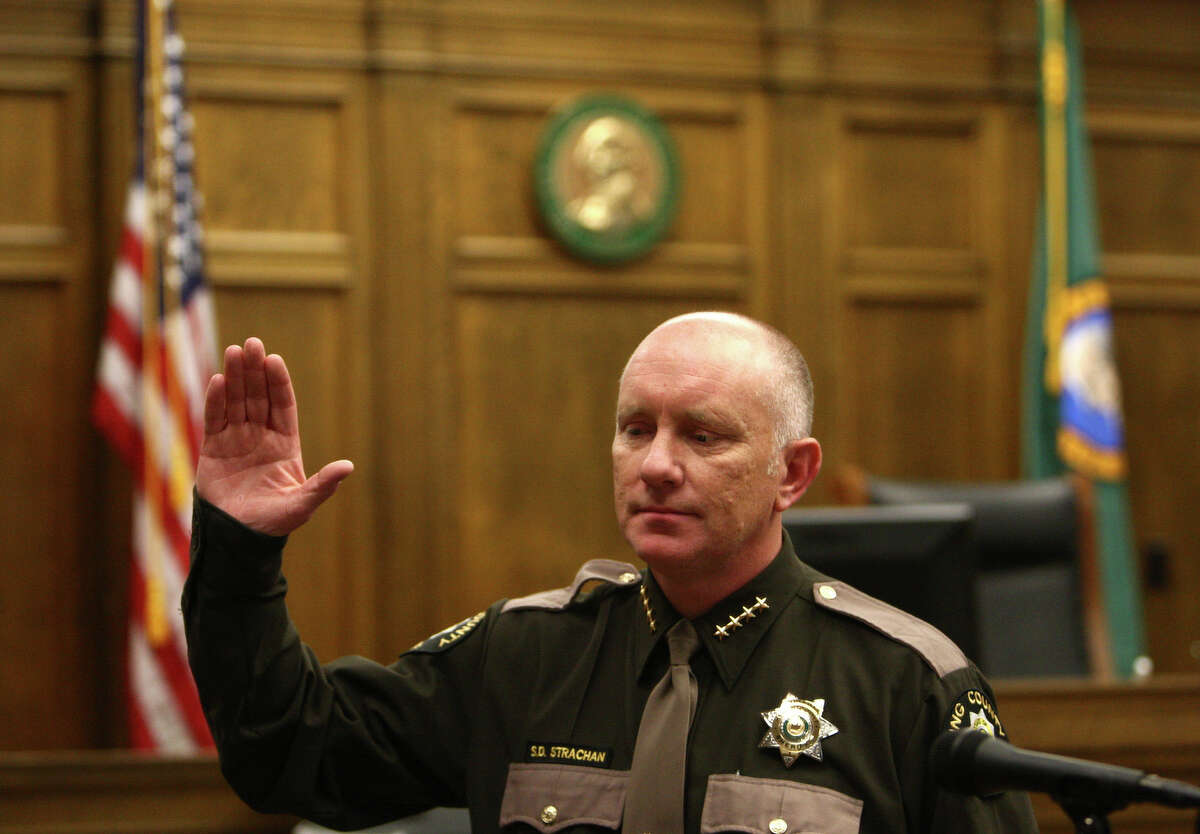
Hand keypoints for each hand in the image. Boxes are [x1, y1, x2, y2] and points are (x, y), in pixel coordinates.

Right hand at [196, 337, 352, 535]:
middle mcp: (260, 437)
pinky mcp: (213, 450)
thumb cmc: (273, 523)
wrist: (238, 539)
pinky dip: (215, 400)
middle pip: (257, 397)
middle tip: (252, 344)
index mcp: (285, 445)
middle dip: (255, 371)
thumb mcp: (302, 503)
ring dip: (235, 377)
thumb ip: (323, 485)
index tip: (274, 360)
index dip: (278, 383)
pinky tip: (218, 380)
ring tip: (234, 352)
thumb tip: (348, 466)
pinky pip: (215, 420)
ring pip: (236, 402)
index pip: (282, 406)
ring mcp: (236, 441)